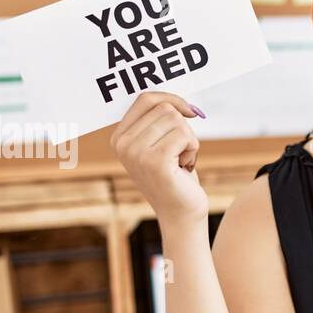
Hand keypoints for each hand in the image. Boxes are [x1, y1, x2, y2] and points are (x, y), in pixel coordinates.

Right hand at [110, 92, 207, 229]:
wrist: (181, 214)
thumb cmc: (176, 177)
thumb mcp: (163, 143)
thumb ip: (161, 120)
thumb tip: (180, 100)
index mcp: (119, 137)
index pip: (146, 99)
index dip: (172, 99)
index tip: (190, 111)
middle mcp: (123, 144)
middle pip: (165, 108)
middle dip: (183, 127)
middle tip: (181, 153)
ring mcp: (136, 153)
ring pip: (176, 119)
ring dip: (189, 139)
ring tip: (182, 161)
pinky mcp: (155, 161)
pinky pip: (184, 134)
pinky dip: (193, 148)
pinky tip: (186, 166)